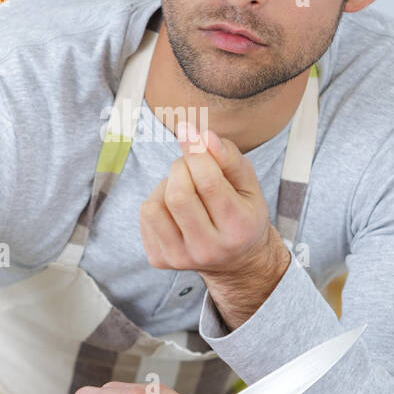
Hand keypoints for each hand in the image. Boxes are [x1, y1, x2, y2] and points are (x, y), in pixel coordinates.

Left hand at [139, 118, 272, 279]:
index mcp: (239, 228)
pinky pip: (146, 215)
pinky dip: (158, 201)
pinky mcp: (160, 260)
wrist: (236, 261)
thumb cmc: (242, 213)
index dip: (195, 150)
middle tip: (192, 166)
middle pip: (178, 195)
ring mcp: (181, 258)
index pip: (208, 182)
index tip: (189, 131)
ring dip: (166, 186)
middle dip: (181, 167)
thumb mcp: (248, 184)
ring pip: (154, 206)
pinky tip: (175, 208)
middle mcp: (209, 249)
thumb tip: (203, 136)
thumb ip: (229, 157)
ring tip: (185, 189)